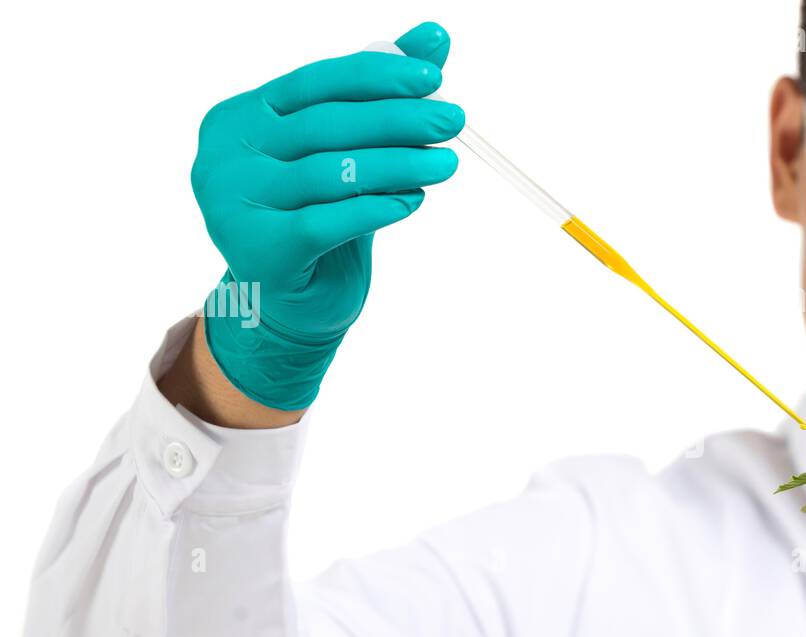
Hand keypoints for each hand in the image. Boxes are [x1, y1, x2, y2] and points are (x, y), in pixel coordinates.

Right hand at [190, 22, 464, 409]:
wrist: (291, 304)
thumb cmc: (317, 218)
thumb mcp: (347, 154)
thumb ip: (379, 95)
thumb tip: (435, 36)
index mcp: (242, 116)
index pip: (317, 81)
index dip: (377, 76)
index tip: (433, 76)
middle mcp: (225, 154)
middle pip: (327, 126)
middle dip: (397, 120)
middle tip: (452, 119)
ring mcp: (232, 202)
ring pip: (331, 173)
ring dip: (398, 164)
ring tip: (446, 162)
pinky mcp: (256, 249)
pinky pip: (327, 221)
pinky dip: (375, 208)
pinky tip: (412, 202)